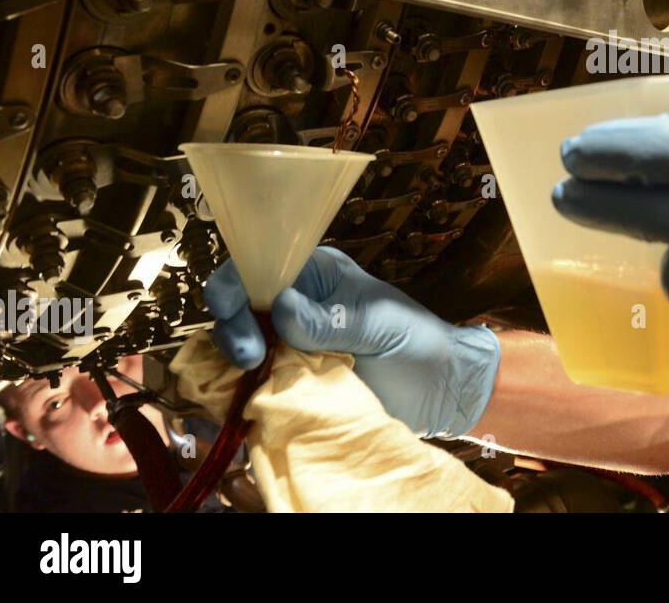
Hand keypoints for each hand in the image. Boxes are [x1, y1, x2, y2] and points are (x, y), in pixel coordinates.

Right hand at [205, 247, 500, 437]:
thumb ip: (330, 320)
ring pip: (236, 349)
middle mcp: (292, 306)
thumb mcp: (378, 325)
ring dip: (230, 364)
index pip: (256, 267)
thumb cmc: (416, 342)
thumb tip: (279, 308)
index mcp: (313, 275)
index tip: (237, 318)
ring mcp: (285, 347)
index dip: (235, 287)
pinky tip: (236, 402)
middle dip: (232, 330)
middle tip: (250, 360)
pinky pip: (248, 386)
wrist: (438, 391)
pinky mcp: (286, 385)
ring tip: (248, 380)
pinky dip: (237, 393)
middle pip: (236, 309)